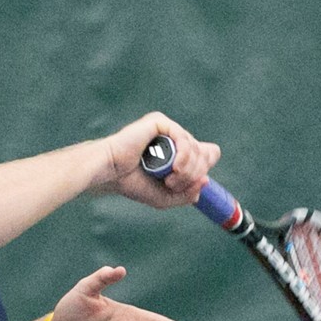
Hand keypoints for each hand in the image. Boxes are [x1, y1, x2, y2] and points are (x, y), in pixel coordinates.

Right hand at [96, 112, 220, 209]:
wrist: (112, 173)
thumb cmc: (132, 183)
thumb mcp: (166, 197)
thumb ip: (187, 193)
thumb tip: (206, 181)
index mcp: (177, 152)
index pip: (209, 153)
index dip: (206, 165)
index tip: (195, 181)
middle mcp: (175, 138)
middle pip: (205, 154)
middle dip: (194, 174)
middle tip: (173, 185)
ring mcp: (168, 129)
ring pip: (195, 148)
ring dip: (187, 170)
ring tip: (169, 180)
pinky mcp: (160, 123)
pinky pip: (183, 137)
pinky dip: (183, 156)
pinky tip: (174, 168)